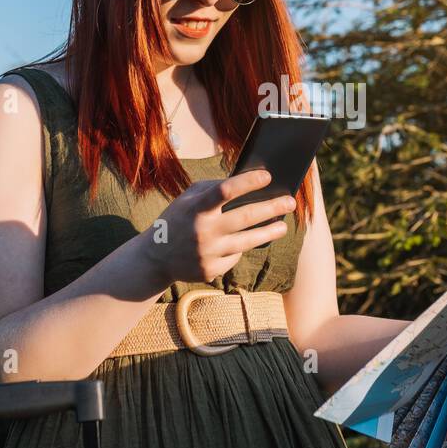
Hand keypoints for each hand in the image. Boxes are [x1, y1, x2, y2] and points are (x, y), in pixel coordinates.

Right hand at [139, 168, 294, 285]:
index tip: (268, 176)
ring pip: (248, 241)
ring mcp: (207, 253)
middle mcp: (203, 232)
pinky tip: (242, 242)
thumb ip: (213, 188)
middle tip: (290, 202)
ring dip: (269, 232)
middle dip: (272, 208)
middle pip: (245, 217)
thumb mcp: (187, 199)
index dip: (248, 182)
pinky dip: (239, 248)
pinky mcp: (211, 270)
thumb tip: (247, 183)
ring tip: (283, 226)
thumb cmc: (178, 220)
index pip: (226, 191)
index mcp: (196, 209)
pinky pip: (234, 256)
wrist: (155, 258)